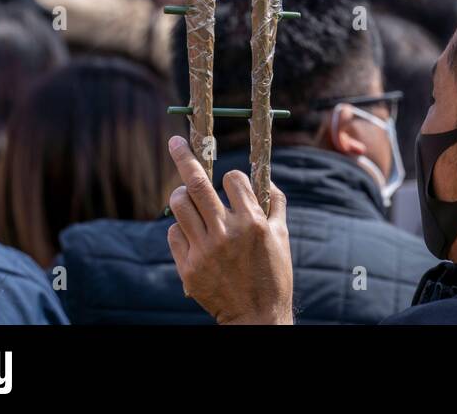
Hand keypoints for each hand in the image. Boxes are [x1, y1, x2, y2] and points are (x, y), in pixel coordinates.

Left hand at [165, 136, 293, 324]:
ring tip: (186, 195)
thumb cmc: (273, 273)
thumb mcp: (282, 235)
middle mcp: (226, 232)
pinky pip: (174, 233)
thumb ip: (276, 202)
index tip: (231, 181)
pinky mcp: (188, 267)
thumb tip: (266, 177)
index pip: (233, 178)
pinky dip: (181, 228)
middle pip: (197, 183)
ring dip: (181, 194)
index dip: (232, 176)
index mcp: (253, 221)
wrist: (256, 316)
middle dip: (184, 156)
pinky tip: (193, 235)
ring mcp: (204, 250)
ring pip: (180, 205)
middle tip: (175, 141)